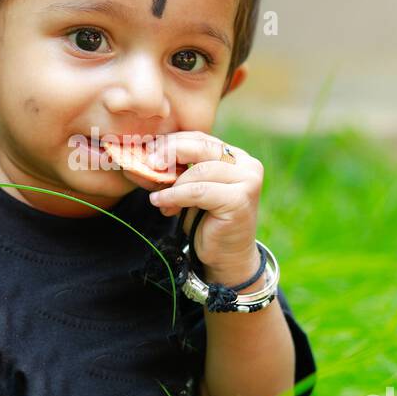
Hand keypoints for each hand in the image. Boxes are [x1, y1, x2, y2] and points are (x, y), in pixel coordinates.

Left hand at [131, 132, 262, 274]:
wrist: (226, 256)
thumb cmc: (207, 221)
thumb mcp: (192, 190)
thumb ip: (181, 171)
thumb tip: (149, 157)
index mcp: (237, 156)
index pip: (201, 139)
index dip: (173, 142)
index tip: (149, 150)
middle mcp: (247, 164)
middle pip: (201, 148)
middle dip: (170, 153)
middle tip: (148, 163)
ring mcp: (248, 181)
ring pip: (199, 171)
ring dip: (172, 183)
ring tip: (156, 196)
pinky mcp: (240, 200)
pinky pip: (198, 191)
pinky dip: (175, 196)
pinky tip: (161, 203)